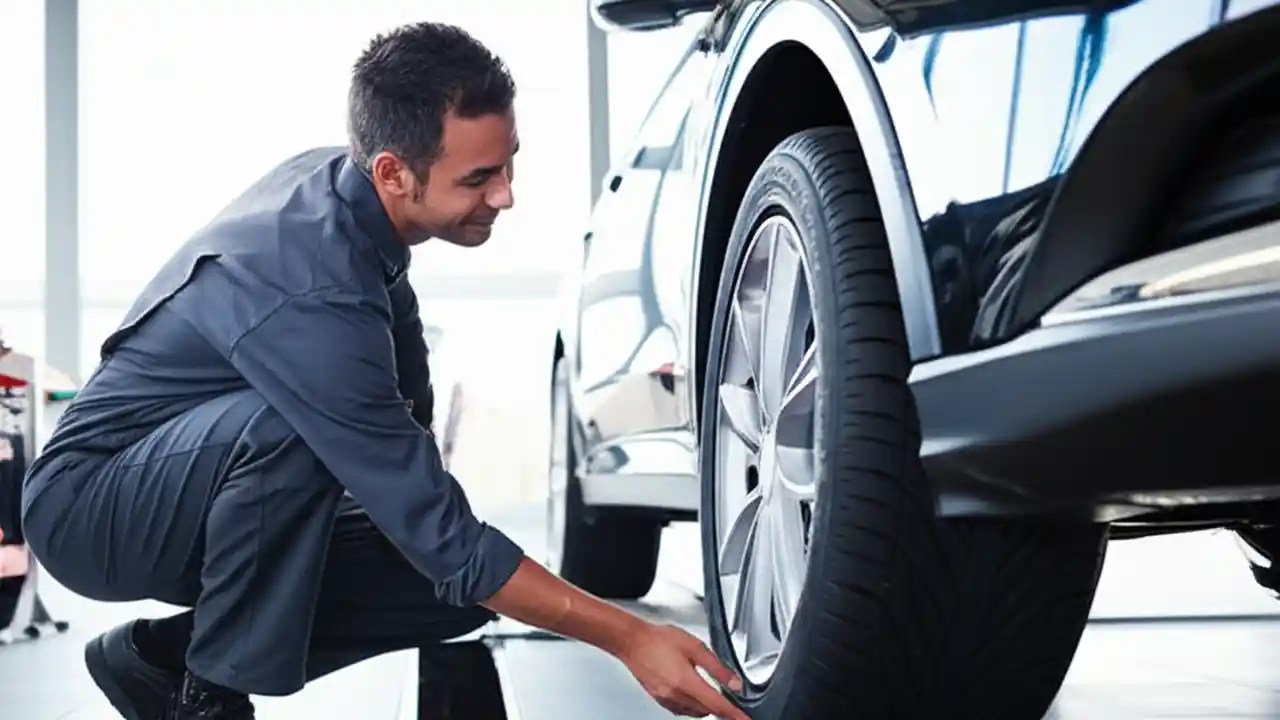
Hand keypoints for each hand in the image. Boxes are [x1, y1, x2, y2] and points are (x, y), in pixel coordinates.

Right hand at [617, 622, 749, 718]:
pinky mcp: (659, 699)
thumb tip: (734, 683)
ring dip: (706, 706)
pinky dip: (691, 705)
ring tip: (709, 691)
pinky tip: (692, 692)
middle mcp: (676, 695)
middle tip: (729, 697)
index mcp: (686, 682)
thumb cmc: (660, 640)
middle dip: (720, 707)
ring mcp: (666, 699)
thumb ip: (717, 667)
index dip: (734, 715)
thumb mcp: (695, 647)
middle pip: (707, 710)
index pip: (718, 705)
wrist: (633, 642)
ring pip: (694, 712)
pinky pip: (681, 709)